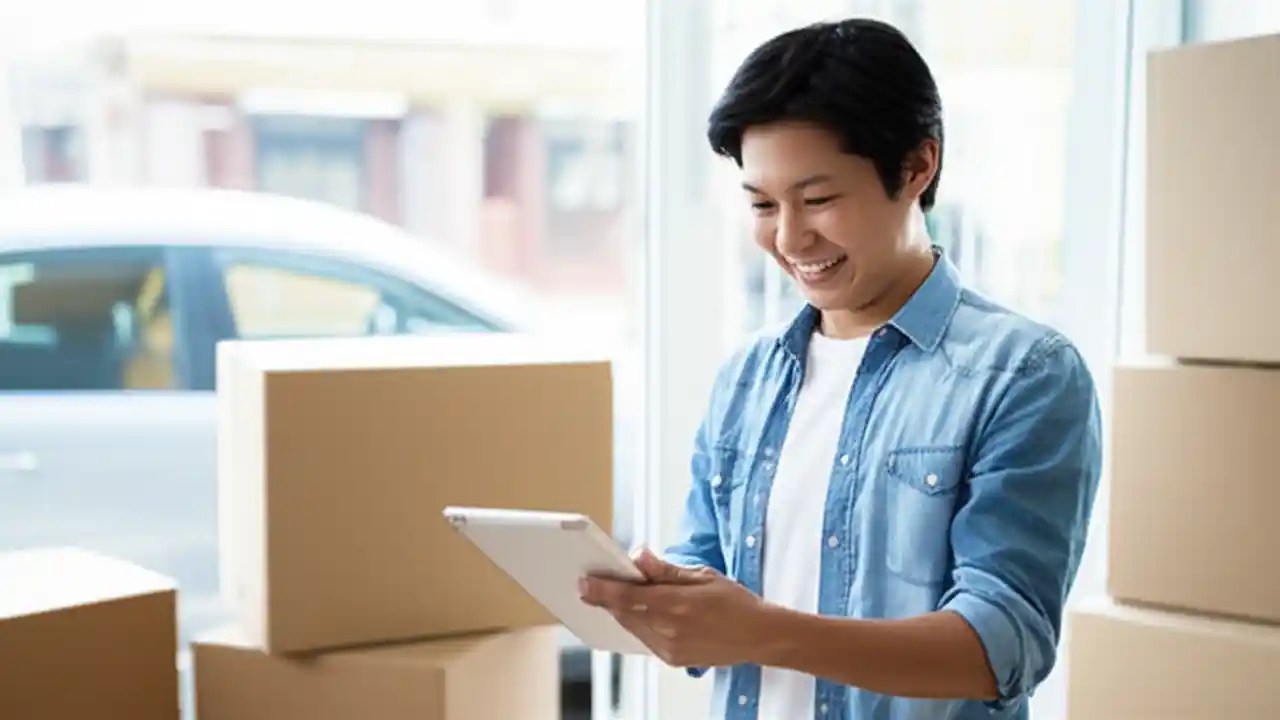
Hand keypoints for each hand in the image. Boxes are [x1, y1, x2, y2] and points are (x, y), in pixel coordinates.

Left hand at [579, 548, 771, 667]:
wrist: (759, 636)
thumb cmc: (735, 602)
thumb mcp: (702, 575)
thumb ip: (666, 569)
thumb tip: (638, 556)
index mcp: (676, 604)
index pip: (627, 597)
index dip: (601, 590)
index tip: (584, 582)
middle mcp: (669, 630)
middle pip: (625, 614)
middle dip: (606, 600)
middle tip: (590, 585)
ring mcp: (670, 648)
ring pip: (633, 628)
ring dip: (620, 612)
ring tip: (610, 597)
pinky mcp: (673, 659)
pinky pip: (645, 639)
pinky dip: (637, 624)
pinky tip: (635, 613)